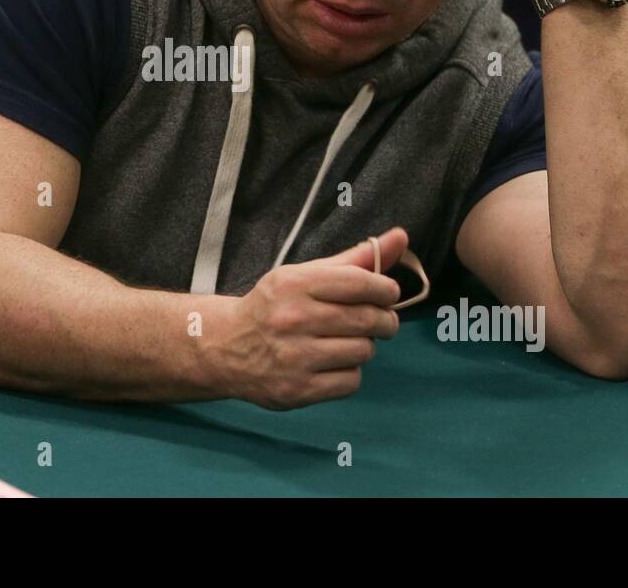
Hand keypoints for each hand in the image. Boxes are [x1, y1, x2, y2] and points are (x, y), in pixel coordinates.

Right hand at [211, 227, 407, 409]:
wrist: (226, 347)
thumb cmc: (275, 306)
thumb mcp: (305, 275)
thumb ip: (355, 258)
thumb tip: (401, 238)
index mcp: (295, 284)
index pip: (361, 283)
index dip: (385, 289)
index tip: (387, 294)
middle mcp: (293, 319)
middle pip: (368, 319)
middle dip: (384, 320)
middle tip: (379, 321)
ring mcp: (294, 357)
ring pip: (363, 350)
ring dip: (364, 346)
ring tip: (346, 341)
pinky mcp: (298, 389)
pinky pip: (351, 381)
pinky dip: (350, 372)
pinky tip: (333, 363)